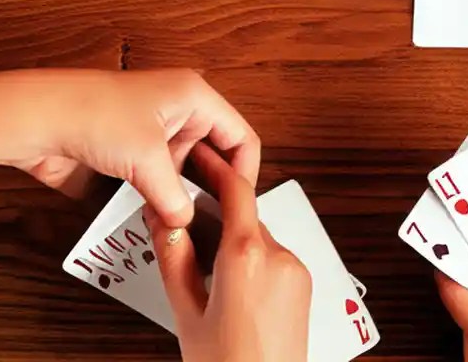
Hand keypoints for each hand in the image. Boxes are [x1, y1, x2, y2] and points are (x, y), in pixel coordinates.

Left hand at [6, 68, 259, 228]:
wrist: (31, 120)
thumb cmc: (89, 114)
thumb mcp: (146, 159)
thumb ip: (174, 198)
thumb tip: (185, 223)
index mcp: (194, 97)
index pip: (240, 136)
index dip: (245, 171)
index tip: (240, 205)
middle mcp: (177, 112)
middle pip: (215, 156)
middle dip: (213, 189)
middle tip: (214, 222)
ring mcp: (151, 133)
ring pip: (185, 173)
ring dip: (183, 198)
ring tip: (184, 226)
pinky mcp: (128, 153)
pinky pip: (156, 182)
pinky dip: (158, 201)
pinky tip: (157, 221)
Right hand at [146, 144, 310, 361]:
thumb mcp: (187, 310)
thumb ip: (173, 259)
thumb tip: (162, 221)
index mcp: (246, 256)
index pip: (236, 191)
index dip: (216, 168)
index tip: (199, 158)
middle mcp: (280, 256)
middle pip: (245, 217)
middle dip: (217, 221)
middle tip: (186, 232)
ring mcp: (297, 270)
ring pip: (260, 239)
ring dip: (235, 246)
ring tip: (208, 279)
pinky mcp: (305, 284)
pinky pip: (275, 258)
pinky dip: (253, 262)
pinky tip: (233, 291)